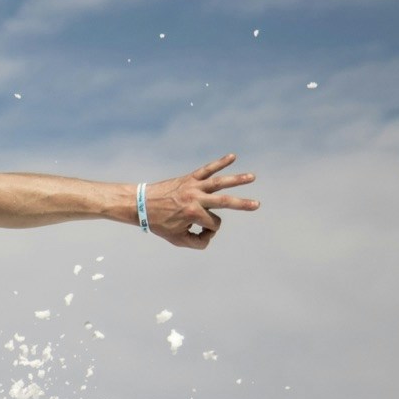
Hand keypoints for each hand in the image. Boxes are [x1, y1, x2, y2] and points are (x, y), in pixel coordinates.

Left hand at [141, 154, 259, 249]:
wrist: (141, 205)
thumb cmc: (159, 224)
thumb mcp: (177, 240)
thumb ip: (197, 242)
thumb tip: (210, 233)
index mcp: (193, 214)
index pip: (214, 225)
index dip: (208, 231)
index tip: (197, 231)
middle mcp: (196, 198)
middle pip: (225, 201)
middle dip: (242, 205)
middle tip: (257, 205)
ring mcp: (193, 186)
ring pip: (219, 182)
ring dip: (237, 179)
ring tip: (252, 177)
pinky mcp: (189, 178)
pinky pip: (207, 169)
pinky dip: (219, 162)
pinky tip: (233, 156)